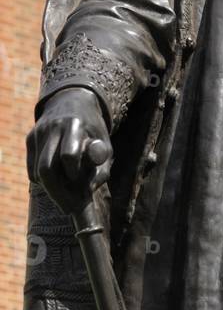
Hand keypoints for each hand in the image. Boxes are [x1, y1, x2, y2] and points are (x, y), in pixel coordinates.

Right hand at [26, 87, 112, 214]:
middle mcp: (53, 127)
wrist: (74, 101)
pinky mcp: (30, 138)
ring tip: (66, 194)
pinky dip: (44, 180)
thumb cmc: (94, 129)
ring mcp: (38, 132)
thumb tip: (87, 194)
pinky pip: (32, 169)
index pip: (69, 156)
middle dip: (57, 193)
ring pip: (37, 171)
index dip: (75, 174)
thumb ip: (101, 169)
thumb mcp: (106, 144)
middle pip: (46, 169)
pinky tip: (58, 177)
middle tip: (69, 208)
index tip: (82, 186)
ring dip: (51, 188)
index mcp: (75, 124)